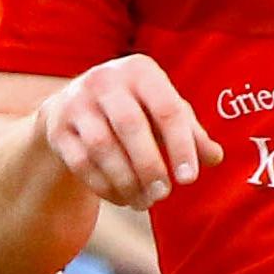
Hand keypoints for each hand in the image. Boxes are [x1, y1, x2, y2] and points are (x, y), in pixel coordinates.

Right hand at [34, 55, 220, 206]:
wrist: (73, 105)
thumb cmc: (134, 109)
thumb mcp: (163, 112)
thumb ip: (192, 134)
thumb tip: (215, 158)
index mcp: (140, 71)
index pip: (166, 108)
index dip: (181, 145)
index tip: (190, 179)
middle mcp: (105, 80)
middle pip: (130, 126)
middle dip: (150, 165)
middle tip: (164, 194)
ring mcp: (76, 103)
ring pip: (102, 148)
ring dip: (126, 181)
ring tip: (145, 202)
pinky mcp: (57, 128)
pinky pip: (82, 163)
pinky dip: (105, 187)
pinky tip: (123, 199)